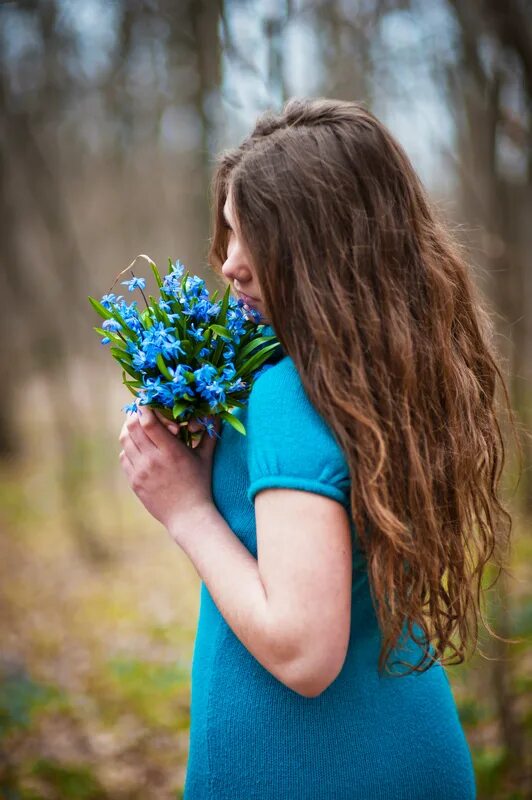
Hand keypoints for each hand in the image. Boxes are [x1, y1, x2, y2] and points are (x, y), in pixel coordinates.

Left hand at [118, 406, 220, 535]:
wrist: (188, 516)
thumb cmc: (200, 484)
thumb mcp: (206, 457)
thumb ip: (210, 433)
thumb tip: (218, 412)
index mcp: (171, 452)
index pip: (149, 422)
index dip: (144, 407)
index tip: (146, 400)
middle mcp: (153, 460)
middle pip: (133, 428)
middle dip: (135, 415)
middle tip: (141, 410)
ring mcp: (141, 472)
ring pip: (125, 441)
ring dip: (130, 429)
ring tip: (138, 426)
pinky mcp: (134, 482)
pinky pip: (125, 457)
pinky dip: (129, 447)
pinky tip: (139, 447)